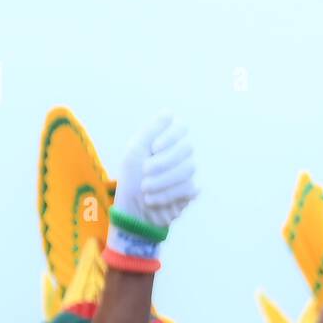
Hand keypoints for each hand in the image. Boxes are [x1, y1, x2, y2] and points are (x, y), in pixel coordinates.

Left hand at [106, 113, 197, 268]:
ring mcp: (188, 172)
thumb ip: (150, 130)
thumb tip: (169, 112)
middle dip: (163, 162)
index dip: (170, 136)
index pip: (181, 127)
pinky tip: (152, 200)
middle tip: (145, 172)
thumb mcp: (134, 151)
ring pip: (187, 169)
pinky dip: (166, 194)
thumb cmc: (131, 178)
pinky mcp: (191, 191)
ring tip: (145, 189)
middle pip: (186, 148)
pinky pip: (188, 188)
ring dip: (162, 180)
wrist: (132, 210)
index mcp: (167, 140)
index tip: (153, 147)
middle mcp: (181, 153)